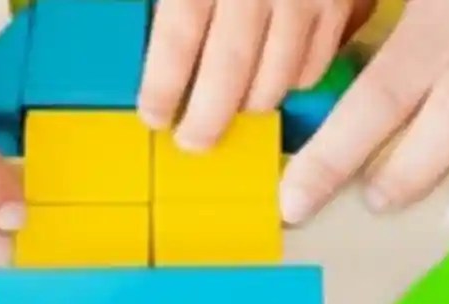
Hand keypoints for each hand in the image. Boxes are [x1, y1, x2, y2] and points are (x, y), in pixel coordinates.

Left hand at [138, 0, 375, 149]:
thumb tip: (127, 18)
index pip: (178, 45)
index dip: (164, 91)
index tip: (153, 115)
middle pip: (231, 74)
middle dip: (208, 119)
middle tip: (193, 140)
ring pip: (279, 75)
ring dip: (253, 103)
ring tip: (233, 113)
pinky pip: (321, 54)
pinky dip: (297, 75)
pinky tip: (277, 78)